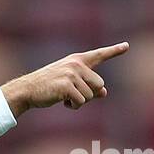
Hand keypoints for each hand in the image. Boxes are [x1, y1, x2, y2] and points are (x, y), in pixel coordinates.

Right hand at [1, 42, 128, 115]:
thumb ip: (88, 86)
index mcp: (77, 60)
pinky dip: (73, 106)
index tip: (126, 46)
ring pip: (90, 96)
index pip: (99, 55)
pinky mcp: (66, 86)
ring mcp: (71, 74)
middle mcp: (76, 65)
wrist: (27, 90)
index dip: (114, 51)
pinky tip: (62, 102)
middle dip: (90, 95)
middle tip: (73, 96)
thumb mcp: (69, 83)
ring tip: (64, 98)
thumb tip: (104, 93)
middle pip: (99, 85)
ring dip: (79, 102)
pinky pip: (80, 102)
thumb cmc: (47, 86)